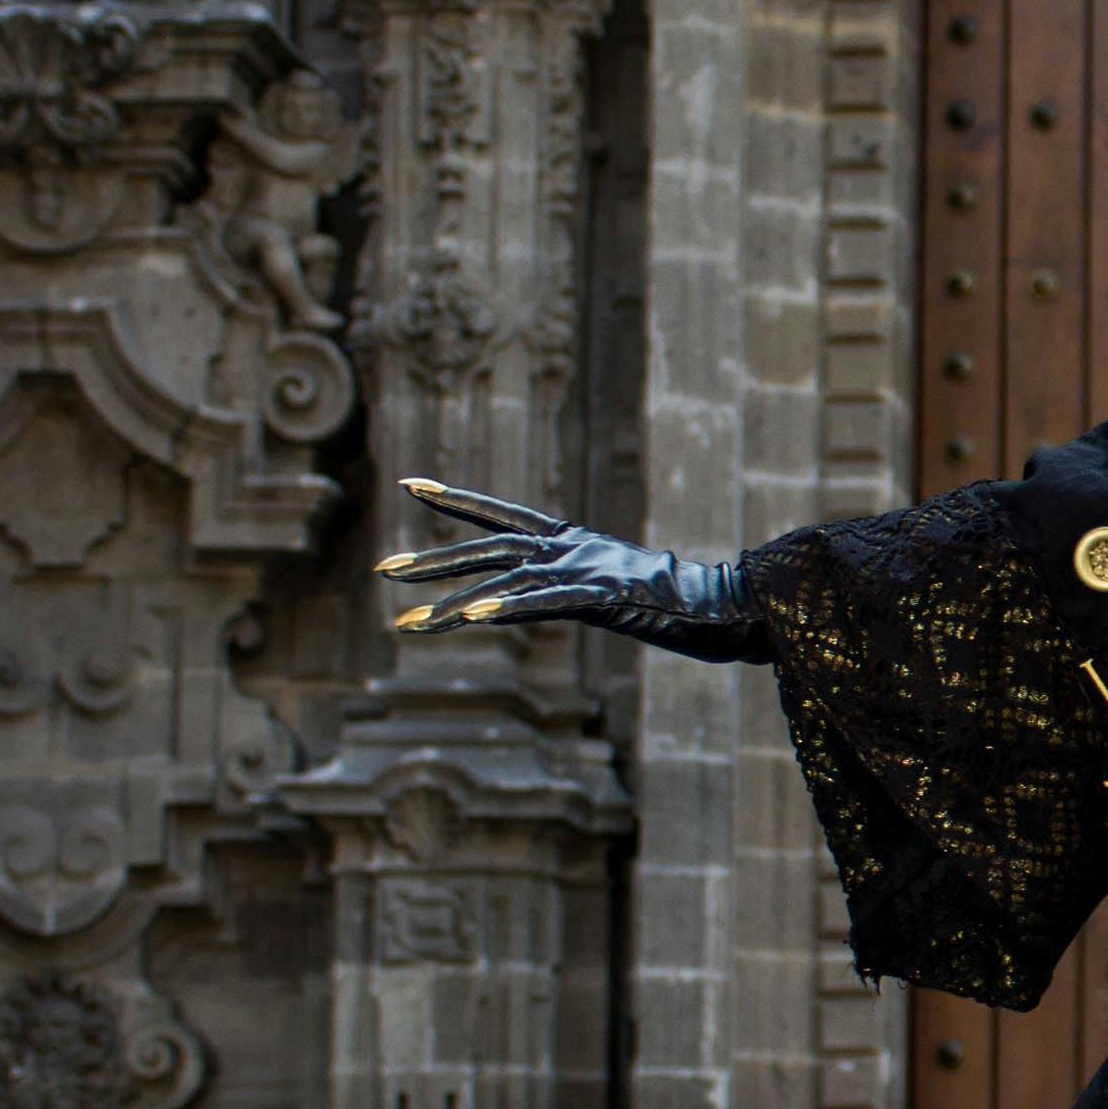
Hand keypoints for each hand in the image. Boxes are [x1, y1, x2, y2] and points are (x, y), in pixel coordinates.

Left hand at [375, 482, 762, 660]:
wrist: (724, 604)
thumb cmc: (672, 604)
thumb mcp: (596, 597)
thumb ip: (544, 596)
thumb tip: (493, 605)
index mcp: (570, 541)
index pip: (498, 513)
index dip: (453, 497)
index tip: (408, 484)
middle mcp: (570, 547)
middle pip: (487, 547)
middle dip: (432, 560)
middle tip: (383, 569)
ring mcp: (584, 567)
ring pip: (503, 578)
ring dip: (450, 601)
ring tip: (406, 624)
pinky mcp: (600, 592)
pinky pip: (541, 600)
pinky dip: (503, 605)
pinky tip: (468, 616)